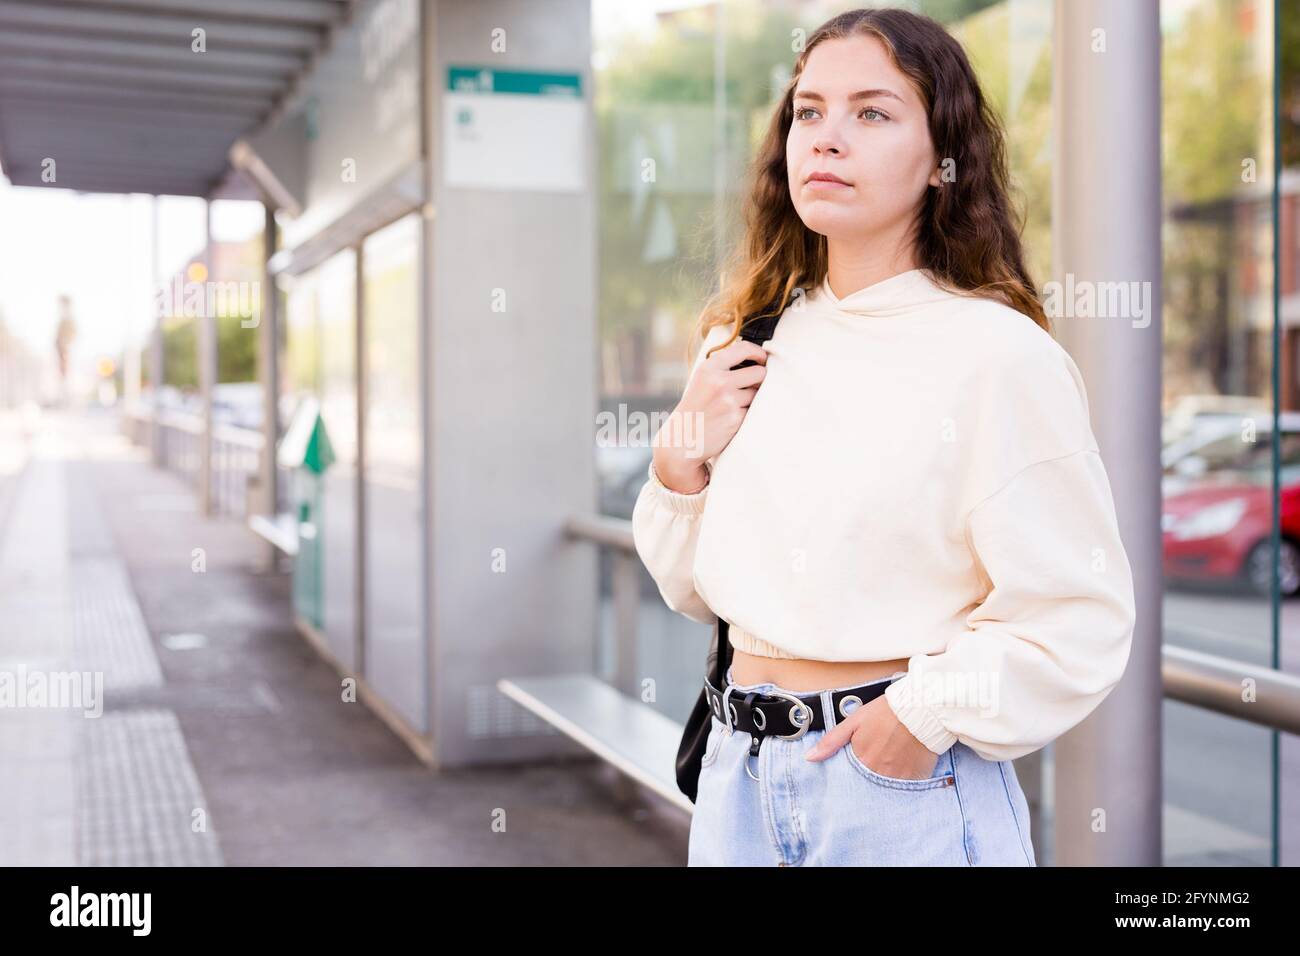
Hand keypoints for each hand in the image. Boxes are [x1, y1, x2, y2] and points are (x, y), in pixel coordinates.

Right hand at [652, 333, 767, 492]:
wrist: (681, 440)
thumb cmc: (694, 410)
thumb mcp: (701, 381)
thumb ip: (723, 369)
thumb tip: (755, 362)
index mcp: (709, 369)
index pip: (743, 349)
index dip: (758, 353)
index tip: (762, 359)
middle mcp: (719, 382)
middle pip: (759, 372)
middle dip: (759, 380)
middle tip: (751, 386)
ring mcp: (729, 401)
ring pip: (758, 393)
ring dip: (752, 399)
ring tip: (734, 407)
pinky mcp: (736, 419)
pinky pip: (754, 411)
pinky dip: (747, 414)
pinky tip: (732, 419)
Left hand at [805, 694, 938, 779]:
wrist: (920, 709)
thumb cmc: (887, 712)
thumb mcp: (854, 722)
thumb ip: (831, 741)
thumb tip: (809, 758)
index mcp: (861, 760)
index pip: (850, 777)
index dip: (852, 771)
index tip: (859, 762)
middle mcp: (878, 773)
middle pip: (868, 783)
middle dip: (869, 775)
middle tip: (877, 759)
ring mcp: (898, 778)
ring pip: (886, 786)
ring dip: (885, 777)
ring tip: (891, 760)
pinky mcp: (916, 778)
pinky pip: (906, 786)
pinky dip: (902, 779)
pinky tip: (903, 764)